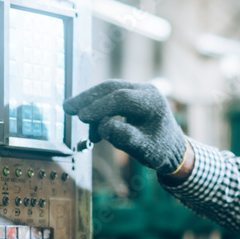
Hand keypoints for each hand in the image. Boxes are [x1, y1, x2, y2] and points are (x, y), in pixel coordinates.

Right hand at [64, 80, 186, 174]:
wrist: (172, 150)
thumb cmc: (159, 151)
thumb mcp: (145, 150)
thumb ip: (125, 138)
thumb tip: (103, 125)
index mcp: (152, 101)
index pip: (122, 98)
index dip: (100, 107)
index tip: (82, 118)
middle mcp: (146, 91)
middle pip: (112, 87)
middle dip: (88, 98)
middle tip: (67, 108)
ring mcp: (138, 91)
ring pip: (108, 91)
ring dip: (90, 105)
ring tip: (80, 123)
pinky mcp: (131, 96)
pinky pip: (110, 98)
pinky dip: (98, 111)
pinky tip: (93, 130)